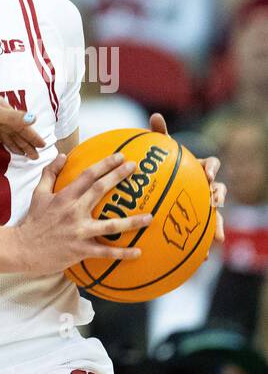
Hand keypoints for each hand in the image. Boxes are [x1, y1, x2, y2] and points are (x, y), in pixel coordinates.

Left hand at [0, 75, 44, 159]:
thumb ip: (11, 117)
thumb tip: (34, 119)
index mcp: (3, 110)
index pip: (22, 126)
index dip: (32, 137)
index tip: (42, 147)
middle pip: (13, 131)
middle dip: (24, 143)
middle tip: (34, 156)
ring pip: (1, 131)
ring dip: (11, 141)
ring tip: (19, 152)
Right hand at [14, 152, 151, 274]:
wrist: (21, 249)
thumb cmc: (32, 222)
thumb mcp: (38, 195)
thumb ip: (50, 174)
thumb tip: (62, 155)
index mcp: (64, 197)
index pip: (87, 176)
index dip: (105, 164)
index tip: (121, 156)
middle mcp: (73, 212)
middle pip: (100, 190)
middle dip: (119, 176)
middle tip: (135, 168)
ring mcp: (78, 231)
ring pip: (110, 225)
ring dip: (132, 221)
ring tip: (150, 217)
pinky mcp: (80, 250)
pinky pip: (105, 252)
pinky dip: (122, 253)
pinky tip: (138, 252)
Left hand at [149, 113, 225, 241]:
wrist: (159, 191)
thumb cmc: (160, 169)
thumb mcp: (158, 154)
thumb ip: (158, 136)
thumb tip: (155, 115)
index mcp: (197, 169)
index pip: (211, 165)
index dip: (211, 169)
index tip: (206, 175)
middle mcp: (204, 187)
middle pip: (218, 190)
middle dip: (218, 196)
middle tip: (212, 201)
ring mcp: (202, 205)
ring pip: (216, 215)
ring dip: (218, 225)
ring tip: (217, 237)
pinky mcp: (197, 223)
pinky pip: (204, 234)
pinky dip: (205, 245)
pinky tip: (203, 258)